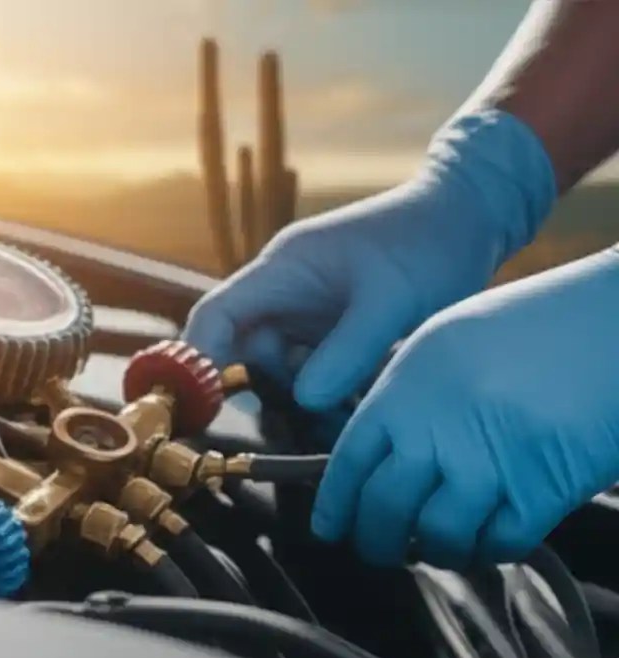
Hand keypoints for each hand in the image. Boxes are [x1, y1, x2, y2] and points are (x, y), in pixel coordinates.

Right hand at [184, 111, 555, 412]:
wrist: (471, 214)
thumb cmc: (428, 243)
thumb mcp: (392, 300)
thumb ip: (348, 351)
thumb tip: (304, 400)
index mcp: (282, 270)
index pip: (216, 315)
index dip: (200, 358)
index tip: (208, 406)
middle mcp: (284, 291)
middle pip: (243, 350)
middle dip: (261, 390)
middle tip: (294, 428)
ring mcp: (308, 309)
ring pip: (279, 365)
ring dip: (300, 396)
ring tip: (338, 422)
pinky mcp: (333, 325)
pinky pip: (312, 365)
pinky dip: (326, 389)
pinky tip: (355, 406)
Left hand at [312, 249, 618, 567]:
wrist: (616, 322)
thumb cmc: (537, 324)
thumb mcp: (448, 343)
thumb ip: (407, 395)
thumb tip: (378, 454)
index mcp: (404, 389)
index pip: (348, 464)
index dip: (335, 507)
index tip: (330, 530)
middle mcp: (435, 429)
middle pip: (382, 511)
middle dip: (375, 543)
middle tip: (382, 552)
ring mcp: (488, 463)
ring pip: (437, 537)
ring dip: (435, 551)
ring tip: (439, 546)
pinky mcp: (541, 491)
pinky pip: (499, 544)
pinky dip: (488, 550)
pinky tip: (487, 539)